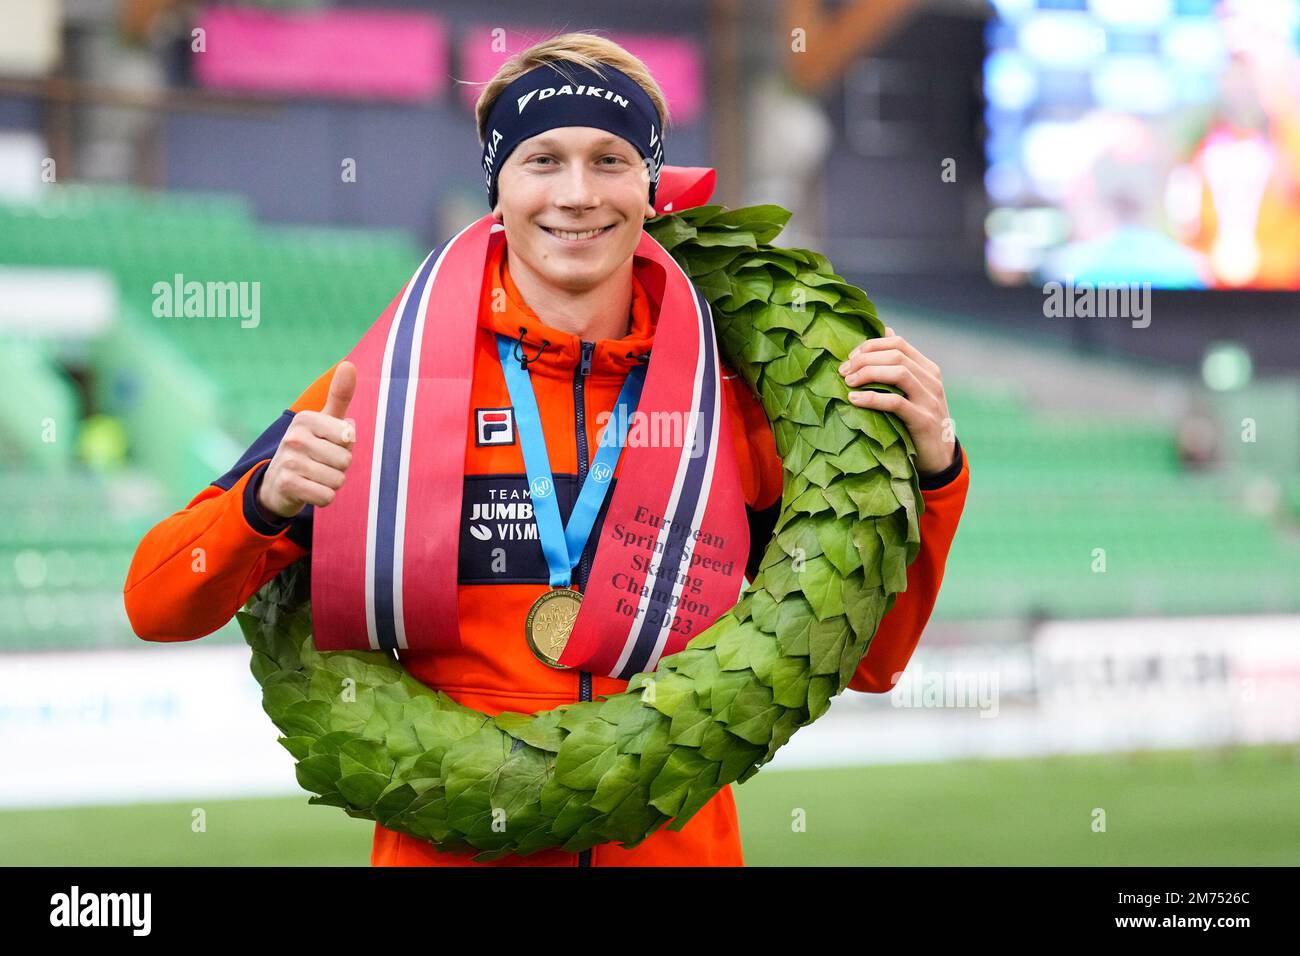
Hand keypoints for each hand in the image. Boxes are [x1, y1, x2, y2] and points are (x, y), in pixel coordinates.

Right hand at [258, 361, 357, 518]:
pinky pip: (327, 496)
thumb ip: (339, 396)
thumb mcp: (324, 421)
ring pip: (338, 480)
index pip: (349, 438)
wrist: (277, 483)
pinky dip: (324, 497)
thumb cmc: (310, 448)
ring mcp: (288, 461)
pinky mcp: (287, 484)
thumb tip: (349, 365)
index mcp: (306, 418)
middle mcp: (294, 436)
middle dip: (339, 467)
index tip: (329, 445)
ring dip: (332, 483)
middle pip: (345, 460)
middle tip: (320, 464)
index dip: (346, 447)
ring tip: (315, 476)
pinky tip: (310, 489)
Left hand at [837, 326, 955, 476]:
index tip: (850, 358)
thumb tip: (886, 330)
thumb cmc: (916, 422)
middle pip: (895, 354)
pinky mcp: (923, 420)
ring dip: (867, 373)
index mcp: (927, 369)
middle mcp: (931, 380)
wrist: (939, 458)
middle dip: (864, 359)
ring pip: (898, 372)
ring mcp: (929, 400)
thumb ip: (899, 365)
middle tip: (843, 371)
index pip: (898, 343)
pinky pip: (896, 402)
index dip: (870, 346)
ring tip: (847, 383)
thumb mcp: (911, 392)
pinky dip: (872, 398)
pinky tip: (854, 400)